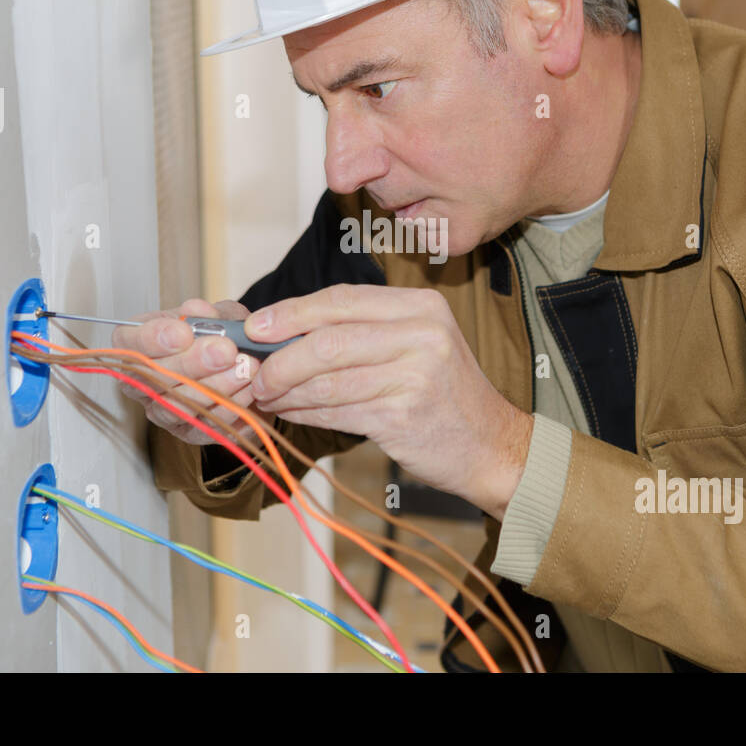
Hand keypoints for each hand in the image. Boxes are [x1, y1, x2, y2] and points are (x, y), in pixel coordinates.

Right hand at [111, 298, 264, 445]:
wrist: (247, 364)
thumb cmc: (223, 336)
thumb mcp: (219, 315)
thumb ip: (208, 314)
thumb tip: (196, 310)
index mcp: (138, 345)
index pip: (128, 343)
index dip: (152, 338)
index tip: (183, 332)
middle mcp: (142, 382)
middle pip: (155, 377)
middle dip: (192, 363)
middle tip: (225, 350)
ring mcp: (163, 410)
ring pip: (180, 404)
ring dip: (216, 386)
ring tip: (246, 368)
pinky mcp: (188, 432)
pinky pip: (205, 425)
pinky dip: (231, 407)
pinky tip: (250, 389)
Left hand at [244, 284, 533, 517]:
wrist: (491, 445)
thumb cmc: (442, 395)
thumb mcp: (416, 345)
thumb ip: (362, 332)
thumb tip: (285, 330)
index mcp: (420, 306)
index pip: (341, 299)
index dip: (291, 312)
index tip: (255, 326)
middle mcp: (422, 333)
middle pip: (329, 338)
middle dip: (280, 357)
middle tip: (254, 372)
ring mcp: (416, 374)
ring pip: (328, 379)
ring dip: (287, 391)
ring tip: (266, 397)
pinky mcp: (404, 414)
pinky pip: (338, 411)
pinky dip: (306, 414)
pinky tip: (292, 414)